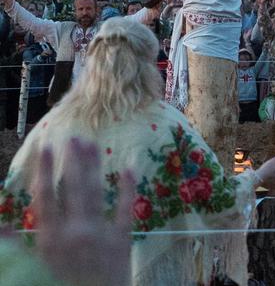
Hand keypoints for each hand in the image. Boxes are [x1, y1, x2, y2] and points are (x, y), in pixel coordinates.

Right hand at [31, 139, 134, 285]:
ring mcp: (100, 235)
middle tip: (72, 135)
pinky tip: (128, 167)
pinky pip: (127, 210)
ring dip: (93, 166)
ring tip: (92, 143)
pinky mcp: (122, 241)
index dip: (44, 170)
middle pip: (73, 188)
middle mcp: (75, 232)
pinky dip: (128, 188)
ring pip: (96, 193)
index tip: (46, 146)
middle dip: (72, 161)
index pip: (44, 196)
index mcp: (49, 239)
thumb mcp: (29, 272)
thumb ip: (13, 249)